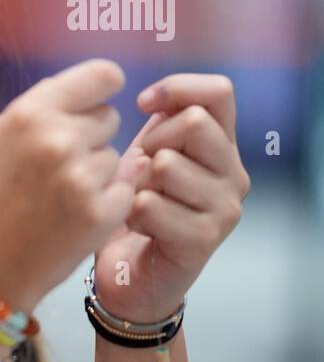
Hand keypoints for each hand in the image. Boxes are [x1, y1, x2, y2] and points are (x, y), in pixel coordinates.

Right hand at [0, 59, 138, 312]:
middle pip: (110, 118)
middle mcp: (57, 139)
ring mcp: (81, 178)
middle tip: (58, 167)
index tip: (94, 105)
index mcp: (27, 114)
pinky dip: (105, 204)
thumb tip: (82, 94)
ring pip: (116, 157)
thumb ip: (38, 116)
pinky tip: (72, 219)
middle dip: (91, 138)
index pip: (101, 76)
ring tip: (58, 198)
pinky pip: (124, 191)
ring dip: (97, 174)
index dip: (101, 91)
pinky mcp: (100, 214)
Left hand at [94, 74, 250, 322]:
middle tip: (140, 171)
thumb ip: (160, 122)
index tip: (142, 104)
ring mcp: (225, 208)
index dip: (176, 88)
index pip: (219, 92)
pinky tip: (136, 226)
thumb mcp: (146, 155)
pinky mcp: (204, 238)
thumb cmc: (136, 207)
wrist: (128, 274)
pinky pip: (150, 204)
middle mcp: (233, 173)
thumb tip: (155, 96)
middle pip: (194, 122)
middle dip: (150, 141)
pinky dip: (129, 213)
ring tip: (138, 202)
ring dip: (136, 183)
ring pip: (168, 164)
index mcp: (222, 146)